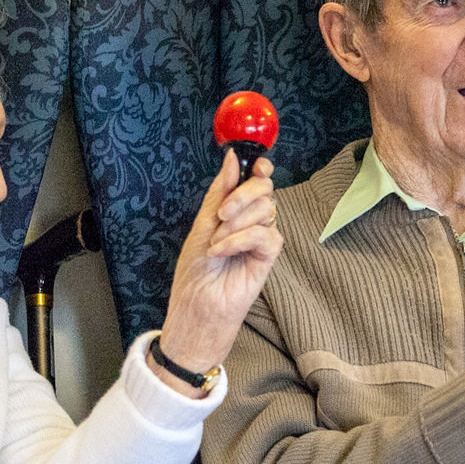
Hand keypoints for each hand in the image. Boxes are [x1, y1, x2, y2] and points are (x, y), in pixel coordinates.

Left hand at [154, 149, 282, 396]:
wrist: (196, 305)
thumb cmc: (195, 270)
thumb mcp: (201, 223)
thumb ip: (219, 191)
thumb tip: (232, 158)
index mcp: (235, 209)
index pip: (256, 179)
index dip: (259, 167)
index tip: (254, 163)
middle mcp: (252, 221)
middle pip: (264, 189)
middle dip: (242, 195)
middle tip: (221, 214)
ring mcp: (261, 238)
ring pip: (266, 209)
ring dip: (235, 223)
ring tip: (215, 243)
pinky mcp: (268, 256)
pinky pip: (264, 234)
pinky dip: (239, 239)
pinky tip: (222, 252)